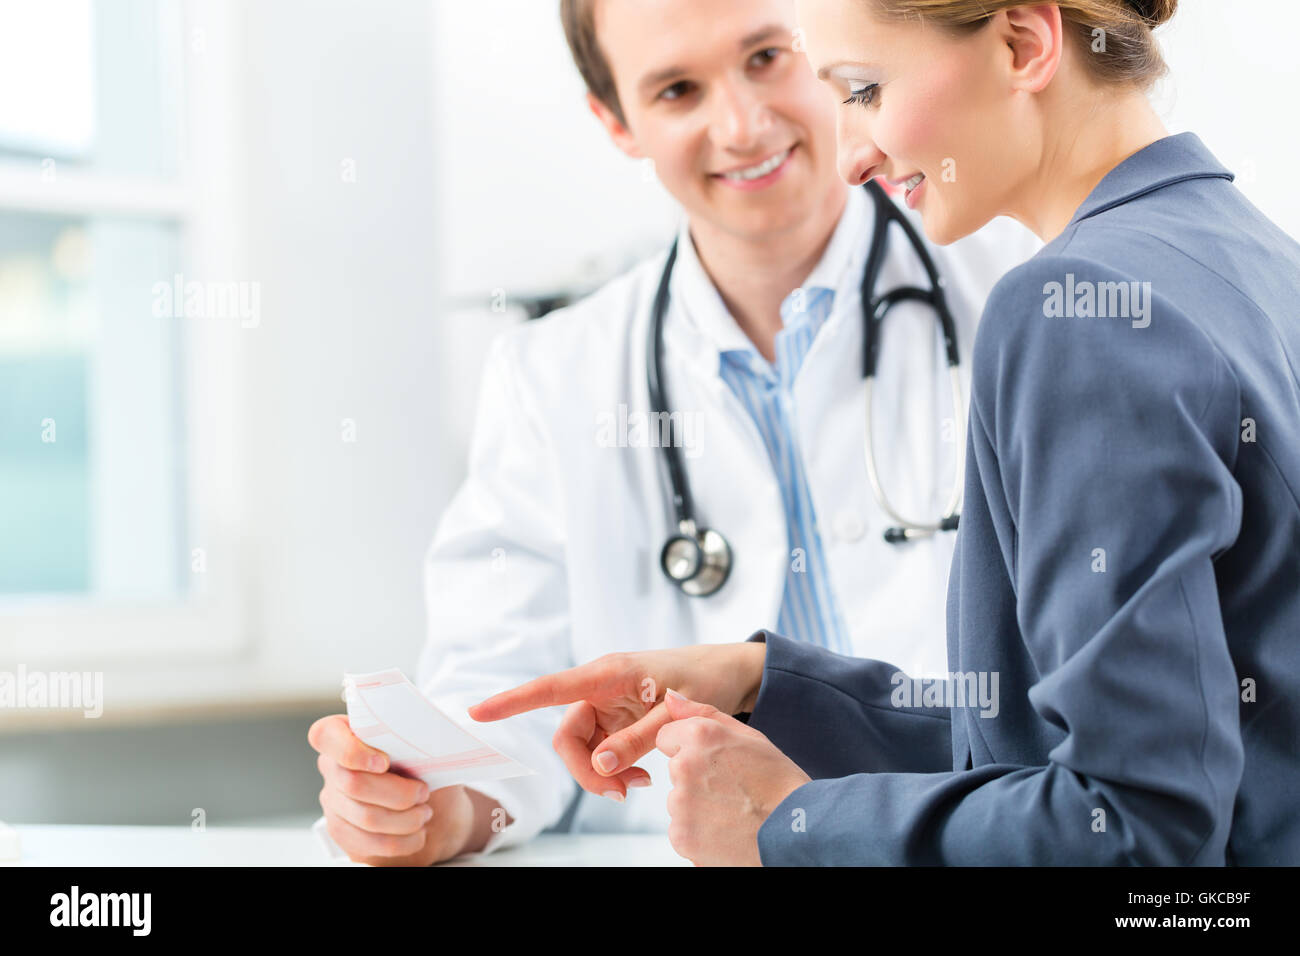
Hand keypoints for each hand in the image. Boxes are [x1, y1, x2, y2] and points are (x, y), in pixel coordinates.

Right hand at [308, 714, 507, 864]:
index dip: (350, 750)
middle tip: (424, 792)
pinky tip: (418, 833)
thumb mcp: (428, 743)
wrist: (435, 804)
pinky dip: (402, 841)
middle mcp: (333, 768)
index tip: (385, 761)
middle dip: (398, 793)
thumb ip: (422, 735)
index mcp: (347, 734)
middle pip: (353, 784)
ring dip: (405, 819)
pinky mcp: (344, 832)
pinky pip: (368, 844)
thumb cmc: (428, 766)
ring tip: (425, 814)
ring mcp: (333, 803)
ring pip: (365, 818)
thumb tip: (445, 732)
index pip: (324, 735)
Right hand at [468, 642, 765, 799]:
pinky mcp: (617, 720)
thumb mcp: (674, 713)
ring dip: (603, 773)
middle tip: (620, 793)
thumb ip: (636, 740)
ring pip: (583, 748)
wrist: (726, 675)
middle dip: (586, 769)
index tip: (477, 712)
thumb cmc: (702, 680)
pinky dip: (615, 769)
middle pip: (567, 736)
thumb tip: (600, 766)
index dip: (511, 702)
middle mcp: (599, 688)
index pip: (549, 689)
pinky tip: (641, 776)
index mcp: (607, 674)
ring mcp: (607, 706)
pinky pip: (601, 750)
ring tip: (640, 783)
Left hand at [657, 689, 810, 865]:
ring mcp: (681, 803)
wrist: (798, 832)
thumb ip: (702, 713)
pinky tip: (727, 832)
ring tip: (734, 814)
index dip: (689, 749)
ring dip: (698, 809)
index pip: (666, 737)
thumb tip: (670, 697)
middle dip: (696, 780)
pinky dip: (699, 835)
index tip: (713, 763)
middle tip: (732, 791)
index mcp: (700, 736)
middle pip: (676, 771)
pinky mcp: (682, 836)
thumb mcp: (748, 736)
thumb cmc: (779, 783)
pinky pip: (683, 831)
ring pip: (679, 803)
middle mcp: (685, 766)